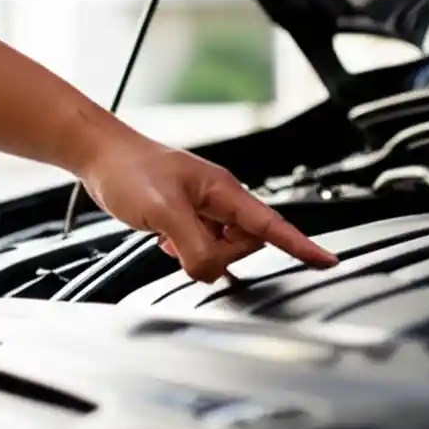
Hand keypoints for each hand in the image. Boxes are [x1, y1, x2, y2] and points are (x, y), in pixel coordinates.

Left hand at [78, 128, 337, 282]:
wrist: (101, 157)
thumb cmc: (131, 170)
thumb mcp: (163, 211)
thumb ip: (194, 245)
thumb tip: (209, 270)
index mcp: (225, 192)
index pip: (272, 225)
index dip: (301, 246)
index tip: (327, 261)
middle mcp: (220, 200)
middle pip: (246, 244)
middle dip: (221, 255)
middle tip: (183, 244)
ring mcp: (205, 210)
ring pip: (222, 249)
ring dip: (198, 253)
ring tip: (169, 238)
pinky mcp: (188, 218)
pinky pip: (201, 247)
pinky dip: (186, 251)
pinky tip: (165, 240)